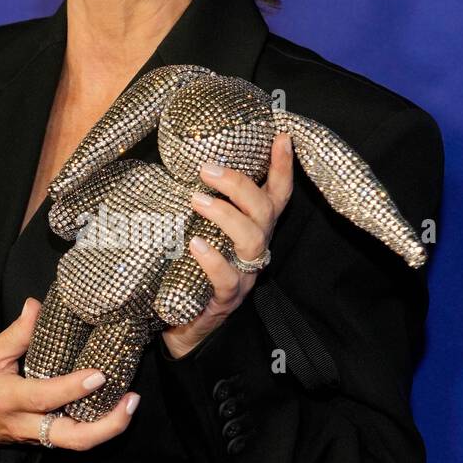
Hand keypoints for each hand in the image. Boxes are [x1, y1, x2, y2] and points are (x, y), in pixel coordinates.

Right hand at [0, 298, 140, 450]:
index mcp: (7, 398)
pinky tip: (114, 406)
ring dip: (108, 427)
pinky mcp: (45, 441)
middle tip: (131, 401)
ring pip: (76, 443)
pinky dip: (97, 425)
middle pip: (70, 437)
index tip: (99, 374)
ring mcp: (36, 437)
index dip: (73, 388)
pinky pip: (73, 438)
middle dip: (106, 426)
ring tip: (130, 403)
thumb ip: (17, 333)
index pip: (44, 396)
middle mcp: (24, 424)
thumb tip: (37, 306)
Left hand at [161, 132, 294, 359]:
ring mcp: (244, 275)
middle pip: (264, 211)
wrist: (180, 326)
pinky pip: (226, 277)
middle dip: (239, 184)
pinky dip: (212, 258)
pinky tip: (195, 244)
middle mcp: (255, 250)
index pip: (277, 195)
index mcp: (252, 229)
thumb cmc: (189, 270)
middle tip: (208, 168)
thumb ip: (202, 205)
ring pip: (251, 239)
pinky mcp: (226, 299)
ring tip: (196, 200)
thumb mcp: (201, 231)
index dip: (283, 167)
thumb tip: (182, 164)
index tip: (280, 136)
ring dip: (225, 214)